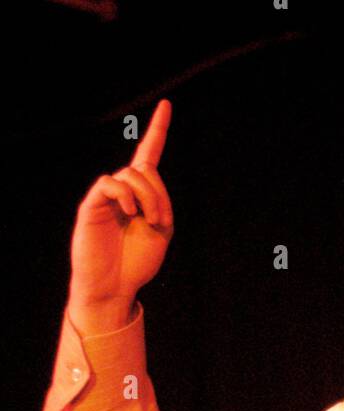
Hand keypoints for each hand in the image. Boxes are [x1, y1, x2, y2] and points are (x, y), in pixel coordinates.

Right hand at [68, 99, 173, 333]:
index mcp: (142, 195)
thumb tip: (142, 180)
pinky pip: (110, 183)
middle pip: (145, 168)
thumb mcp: (161, 231)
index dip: (157, 130)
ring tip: (149, 221)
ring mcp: (107, 197)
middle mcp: (123, 191)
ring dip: (149, 196)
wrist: (115, 287)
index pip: (148, 155)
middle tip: (161, 220)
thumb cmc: (137, 263)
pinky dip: (126, 195)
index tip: (166, 105)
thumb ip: (160, 203)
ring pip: (131, 175)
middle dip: (160, 192)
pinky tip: (131, 212)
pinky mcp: (92, 205)